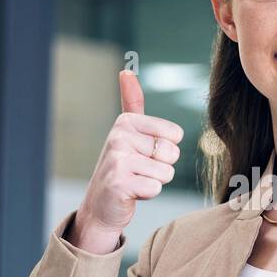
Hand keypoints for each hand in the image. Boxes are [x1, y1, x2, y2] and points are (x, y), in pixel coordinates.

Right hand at [68, 70, 182, 253]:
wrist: (101, 205)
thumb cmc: (122, 167)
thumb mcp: (127, 133)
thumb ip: (131, 103)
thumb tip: (126, 71)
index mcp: (126, 122)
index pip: (175, 135)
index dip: (165, 150)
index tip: (144, 154)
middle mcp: (120, 137)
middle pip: (171, 153)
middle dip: (161, 167)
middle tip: (139, 171)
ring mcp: (118, 160)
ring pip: (166, 172)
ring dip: (154, 181)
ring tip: (135, 180)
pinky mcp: (120, 184)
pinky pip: (156, 187)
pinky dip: (147, 194)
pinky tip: (131, 192)